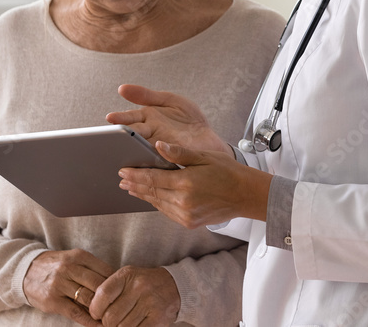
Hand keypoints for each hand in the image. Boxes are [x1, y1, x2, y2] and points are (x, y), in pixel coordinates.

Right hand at [22, 249, 114, 324]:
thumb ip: (91, 268)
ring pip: (88, 299)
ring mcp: (60, 284)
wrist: (26, 271)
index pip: (105, 270)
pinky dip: (89, 320)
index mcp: (78, 256)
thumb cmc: (56, 266)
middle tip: (121, 307)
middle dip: (111, 298)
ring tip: (111, 317)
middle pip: (99, 285)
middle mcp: (69, 268)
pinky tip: (98, 324)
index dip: (116, 284)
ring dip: (101, 310)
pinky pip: (75, 312)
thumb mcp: (73, 259)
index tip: (124, 293)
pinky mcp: (53, 300)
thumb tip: (115, 283)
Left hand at [89, 266, 179, 326]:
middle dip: (107, 323)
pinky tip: (134, 325)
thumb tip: (91, 314)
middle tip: (112, 321)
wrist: (174, 286)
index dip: (95, 309)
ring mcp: (149, 302)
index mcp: (127, 275)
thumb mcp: (127, 279)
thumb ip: (109, 292)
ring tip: (125, 322)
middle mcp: (139, 287)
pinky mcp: (157, 318)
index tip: (97, 314)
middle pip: (110, 316)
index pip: (103, 294)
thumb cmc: (144, 285)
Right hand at [109, 85, 230, 155]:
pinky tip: (147, 160)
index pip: (129, 118)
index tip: (111, 118)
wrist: (209, 138)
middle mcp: (149, 135)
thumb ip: (147, 95)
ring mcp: (158, 149)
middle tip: (113, 136)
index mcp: (147, 119)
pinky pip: (156, 162)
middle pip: (132, 136)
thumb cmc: (189, 119)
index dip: (120, 119)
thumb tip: (121, 88)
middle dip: (123, 136)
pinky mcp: (168, 161)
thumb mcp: (169, 100)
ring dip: (134, 150)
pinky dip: (150, 162)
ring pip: (141, 150)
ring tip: (127, 149)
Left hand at [119, 141, 271, 227]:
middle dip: (135, 185)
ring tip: (131, 188)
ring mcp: (185, 215)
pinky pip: (167, 211)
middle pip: (151, 192)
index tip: (123, 171)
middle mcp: (183, 202)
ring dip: (143, 195)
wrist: (246, 195)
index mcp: (185, 183)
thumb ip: (179, 153)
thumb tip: (157, 145)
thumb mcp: (204, 156)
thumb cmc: (227, 172)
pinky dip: (157, 203)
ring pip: (157, 203)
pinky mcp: (189, 222)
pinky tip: (152, 197)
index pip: (152, 179)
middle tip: (122, 179)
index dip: (135, 175)